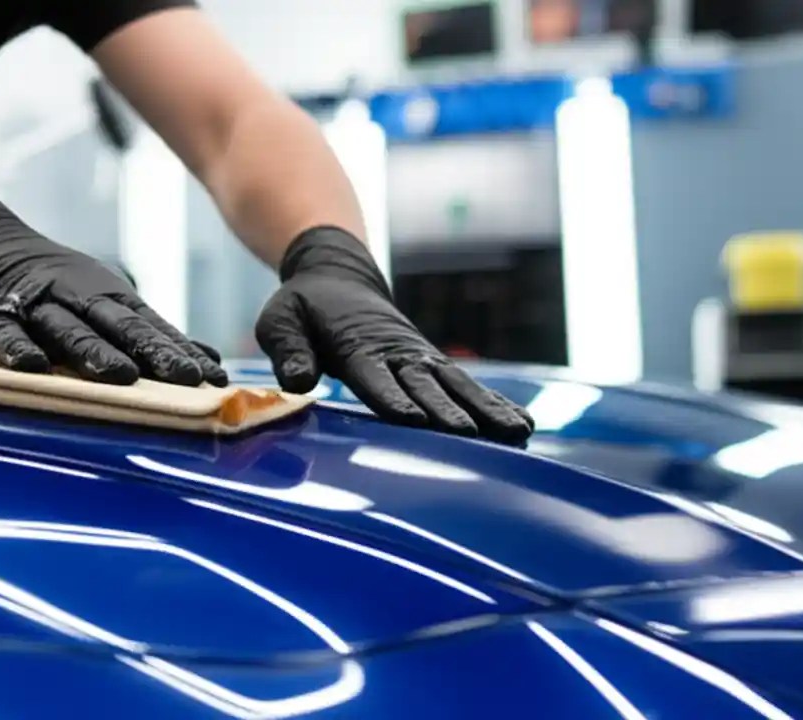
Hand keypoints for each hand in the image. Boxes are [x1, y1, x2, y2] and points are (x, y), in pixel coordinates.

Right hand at [0, 170, 225, 386]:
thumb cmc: (49, 281)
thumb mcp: (102, 299)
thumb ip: (148, 331)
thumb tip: (207, 360)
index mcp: (106, 295)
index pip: (150, 326)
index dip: (181, 352)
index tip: (214, 377)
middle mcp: (76, 296)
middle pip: (119, 326)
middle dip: (153, 353)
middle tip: (185, 379)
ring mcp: (32, 304)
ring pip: (68, 330)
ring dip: (95, 353)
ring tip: (122, 376)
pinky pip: (4, 333)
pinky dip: (17, 349)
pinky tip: (33, 367)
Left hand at [256, 227, 533, 444]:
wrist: (339, 277)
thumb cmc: (304, 306)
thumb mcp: (280, 321)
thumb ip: (288, 350)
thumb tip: (299, 382)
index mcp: (355, 345)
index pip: (375, 375)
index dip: (393, 397)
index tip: (413, 420)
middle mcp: (396, 352)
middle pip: (424, 385)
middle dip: (447, 411)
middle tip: (470, 437)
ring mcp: (419, 358)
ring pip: (456, 386)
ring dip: (486, 410)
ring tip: (516, 433)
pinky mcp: (432, 364)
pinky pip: (466, 385)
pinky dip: (494, 404)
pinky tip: (522, 425)